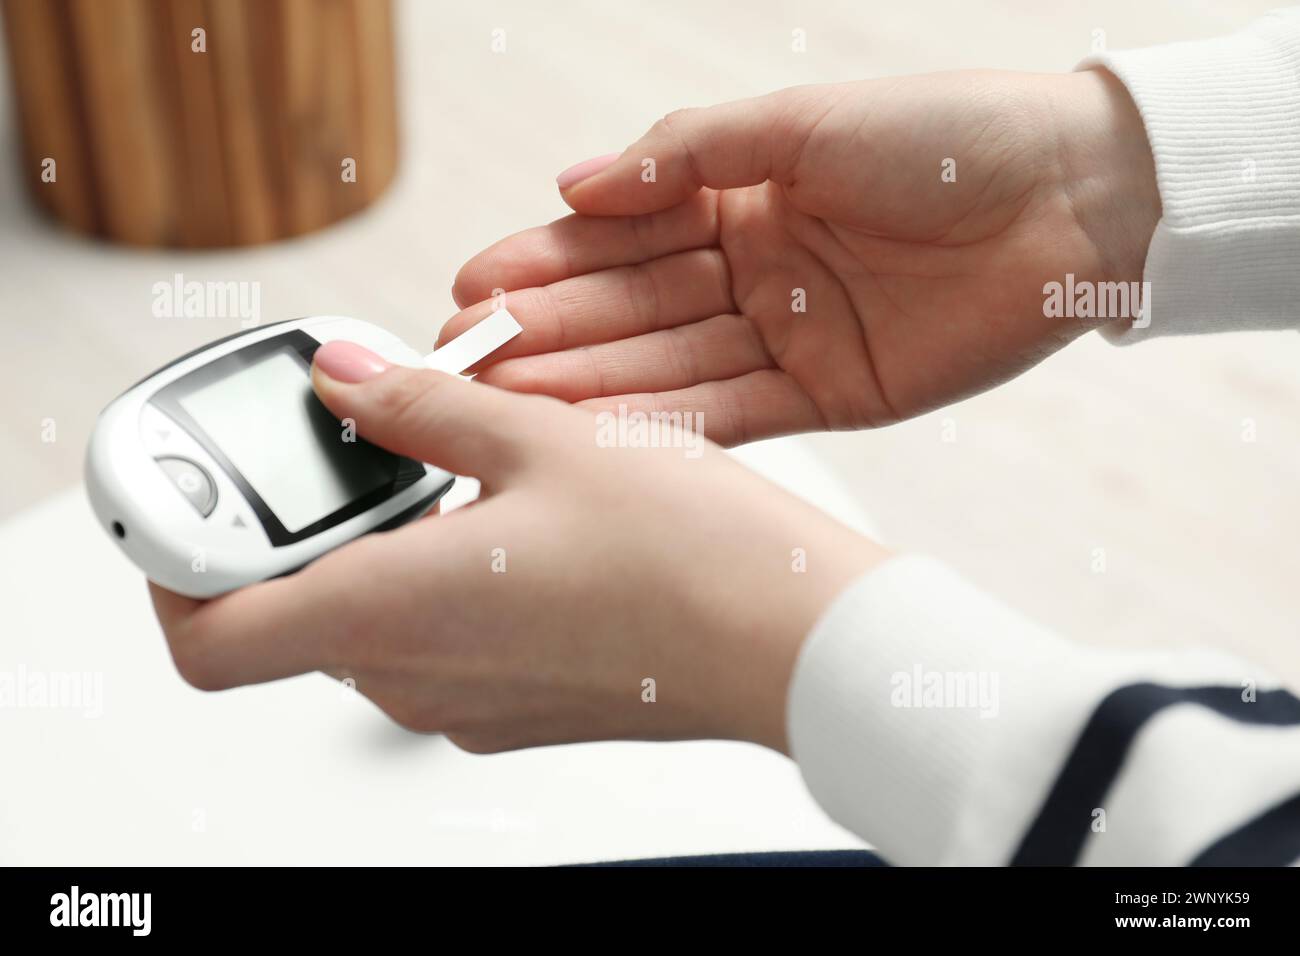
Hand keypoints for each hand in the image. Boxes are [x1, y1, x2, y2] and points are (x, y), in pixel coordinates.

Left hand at [149, 342, 887, 753]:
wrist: (791, 643)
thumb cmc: (686, 556)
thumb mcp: (540, 440)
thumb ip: (418, 406)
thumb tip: (342, 380)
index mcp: (389, 614)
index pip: (206, 633)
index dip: (175, 561)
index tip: (196, 491)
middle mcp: (414, 679)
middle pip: (288, 612)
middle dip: (302, 522)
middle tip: (355, 443)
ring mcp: (466, 703)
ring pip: (368, 620)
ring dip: (380, 543)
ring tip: (459, 470)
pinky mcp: (515, 704)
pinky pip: (437, 640)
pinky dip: (439, 576)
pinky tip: (517, 521)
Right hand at [441, 68, 1159, 443]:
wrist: (1072, 197)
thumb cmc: (947, 135)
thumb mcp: (800, 122)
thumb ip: (683, 155)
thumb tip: (575, 185)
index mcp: (741, 196)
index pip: (619, 237)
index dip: (544, 262)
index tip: (470, 286)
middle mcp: (753, 270)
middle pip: (632, 308)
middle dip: (549, 330)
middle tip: (467, 359)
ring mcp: (786, 335)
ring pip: (669, 366)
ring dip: (590, 385)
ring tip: (510, 402)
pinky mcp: (829, 393)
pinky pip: (733, 414)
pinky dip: (668, 425)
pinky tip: (602, 436)